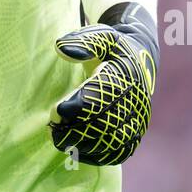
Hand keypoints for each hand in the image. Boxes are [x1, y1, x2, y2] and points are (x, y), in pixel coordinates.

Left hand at [48, 15, 157, 164]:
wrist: (139, 64)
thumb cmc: (113, 50)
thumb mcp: (102, 37)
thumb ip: (83, 41)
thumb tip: (61, 49)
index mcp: (127, 75)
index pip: (102, 95)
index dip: (77, 106)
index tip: (55, 110)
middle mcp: (136, 101)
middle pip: (105, 122)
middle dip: (76, 128)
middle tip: (52, 128)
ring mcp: (137, 121)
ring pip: (111, 141)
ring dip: (83, 143)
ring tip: (58, 139)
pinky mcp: (135, 136)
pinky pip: (116, 151)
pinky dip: (96, 154)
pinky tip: (75, 149)